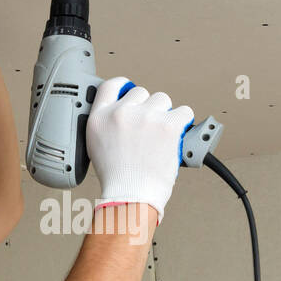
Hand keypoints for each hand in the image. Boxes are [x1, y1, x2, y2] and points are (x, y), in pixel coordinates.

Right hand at [86, 77, 193, 226]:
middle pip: (141, 92)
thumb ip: (108, 123)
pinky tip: (177, 135)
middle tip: (149, 130)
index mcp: (100, 117)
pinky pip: (184, 112)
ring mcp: (145, 117)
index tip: (131, 91)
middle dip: (147, 108)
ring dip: (165, 114)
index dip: (124, 86)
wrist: (132, 196)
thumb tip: (127, 111)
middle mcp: (121, 112)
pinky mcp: (168, 125)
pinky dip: (183, 123)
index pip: (111, 85)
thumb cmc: (119, 179)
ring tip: (162, 135)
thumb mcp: (97, 146)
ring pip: (163, 100)